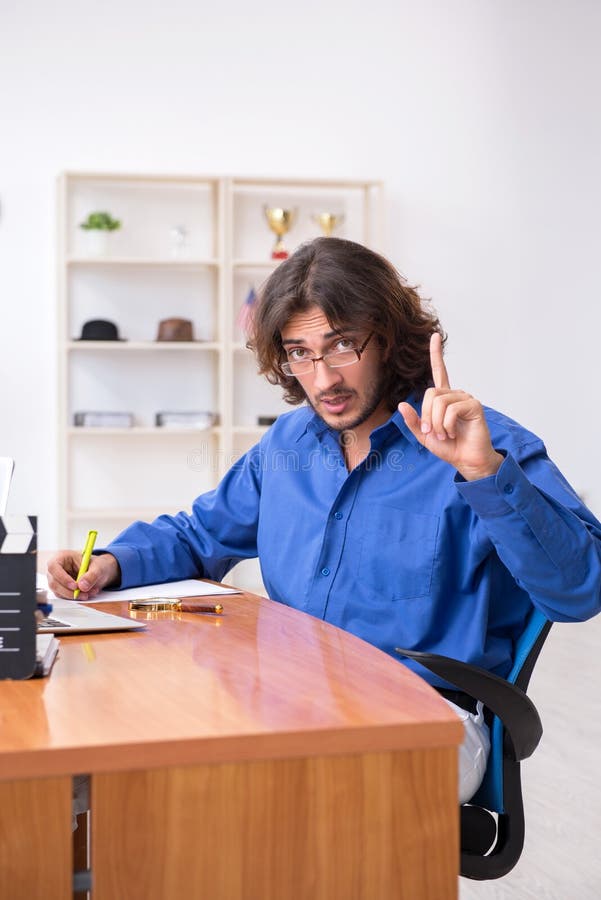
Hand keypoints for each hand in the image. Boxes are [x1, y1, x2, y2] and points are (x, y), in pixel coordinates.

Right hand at [47, 550, 120, 600]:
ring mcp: (57, 580)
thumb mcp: (98, 567)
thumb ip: (92, 575)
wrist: (100, 571)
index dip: (62, 578)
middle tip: (85, 594)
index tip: (75, 586)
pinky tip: (87, 593)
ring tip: (91, 592)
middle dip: (69, 591)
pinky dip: (76, 597)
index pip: (53, 567)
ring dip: (74, 595)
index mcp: (62, 557)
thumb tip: (82, 586)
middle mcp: (56, 569)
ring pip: (59, 592)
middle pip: (54, 583)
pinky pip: (64, 596)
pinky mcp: (60, 589)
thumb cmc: (97, 565)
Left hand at [398, 333, 503, 480]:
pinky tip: (453, 433)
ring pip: (439, 402)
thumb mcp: (424, 436)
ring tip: (445, 435)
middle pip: (430, 393)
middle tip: (433, 432)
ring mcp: (465, 398)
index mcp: (443, 399)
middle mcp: (455, 394)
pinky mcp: (474, 405)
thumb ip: (413, 422)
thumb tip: (402, 404)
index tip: (435, 336)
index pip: (439, 372)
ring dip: (436, 423)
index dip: (436, 354)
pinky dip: (446, 425)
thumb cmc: (449, 447)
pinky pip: (451, 410)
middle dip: (426, 416)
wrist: (467, 461)